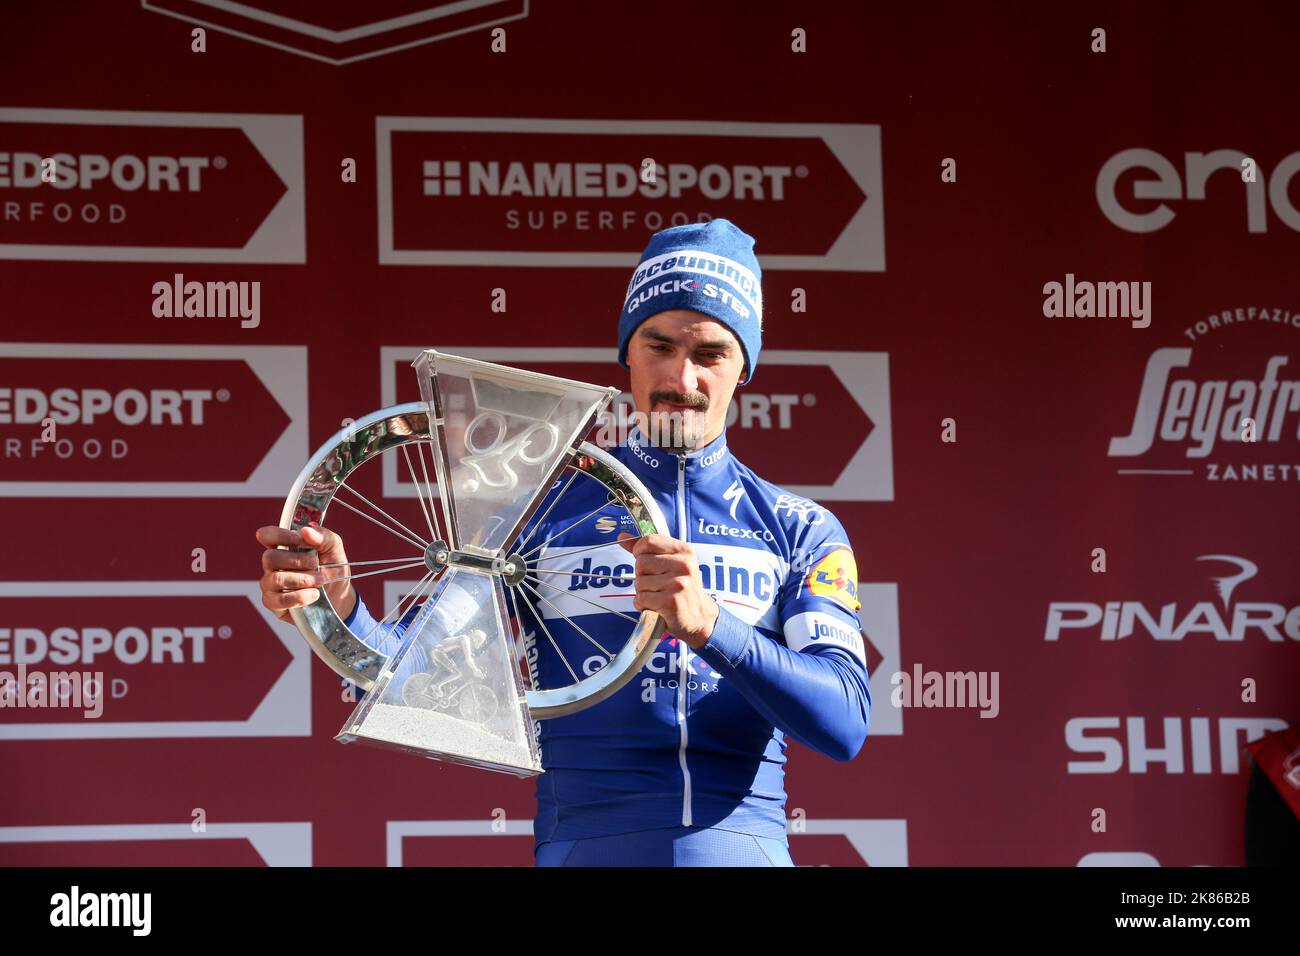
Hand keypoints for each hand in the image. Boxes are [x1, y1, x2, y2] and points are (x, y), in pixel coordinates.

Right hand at [255, 524, 355, 622]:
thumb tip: (306, 531)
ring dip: (302, 579)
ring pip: (276, 579)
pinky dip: (300, 597)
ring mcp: (271, 585)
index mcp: (284, 547)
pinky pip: (279, 600)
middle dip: (297, 561)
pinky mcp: (274, 604)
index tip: (298, 540)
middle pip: (270, 557)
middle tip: (316, 565)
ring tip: (320, 581)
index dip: (278, 535)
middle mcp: (273, 565)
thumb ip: (323, 536)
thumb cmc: (332, 568)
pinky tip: (314, 595)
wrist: (340, 596)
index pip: (267, 535)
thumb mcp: (334, 548)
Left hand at [617, 532, 718, 649]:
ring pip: (639, 582)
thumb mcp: (671, 563)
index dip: (639, 552)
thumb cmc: (682, 589)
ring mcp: (679, 584)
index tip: (647, 563)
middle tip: (657, 585)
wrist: (700, 618)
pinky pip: (641, 599)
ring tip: (658, 596)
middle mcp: (684, 565)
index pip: (649, 541)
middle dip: (642, 576)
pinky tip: (656, 607)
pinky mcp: (671, 602)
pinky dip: (643, 606)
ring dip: (643, 592)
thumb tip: (623, 537)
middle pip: (641, 562)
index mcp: (685, 551)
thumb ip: (646, 549)